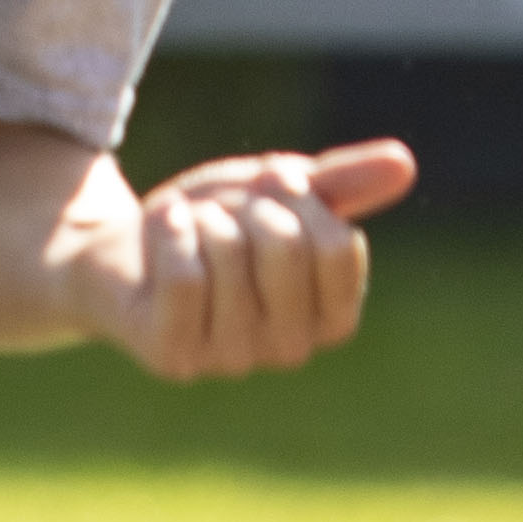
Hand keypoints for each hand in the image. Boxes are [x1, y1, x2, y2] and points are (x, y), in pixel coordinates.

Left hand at [76, 139, 415, 381]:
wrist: (116, 249)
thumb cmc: (208, 225)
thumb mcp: (276, 192)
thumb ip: (340, 183)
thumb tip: (406, 161)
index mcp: (328, 317)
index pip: (339, 245)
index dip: (300, 198)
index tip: (271, 192)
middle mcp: (289, 350)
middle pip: (289, 247)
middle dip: (250, 205)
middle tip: (224, 212)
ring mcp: (232, 359)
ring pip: (231, 253)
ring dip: (204, 216)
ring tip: (189, 229)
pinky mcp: (175, 356)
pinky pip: (185, 275)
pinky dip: (169, 231)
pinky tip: (162, 230)